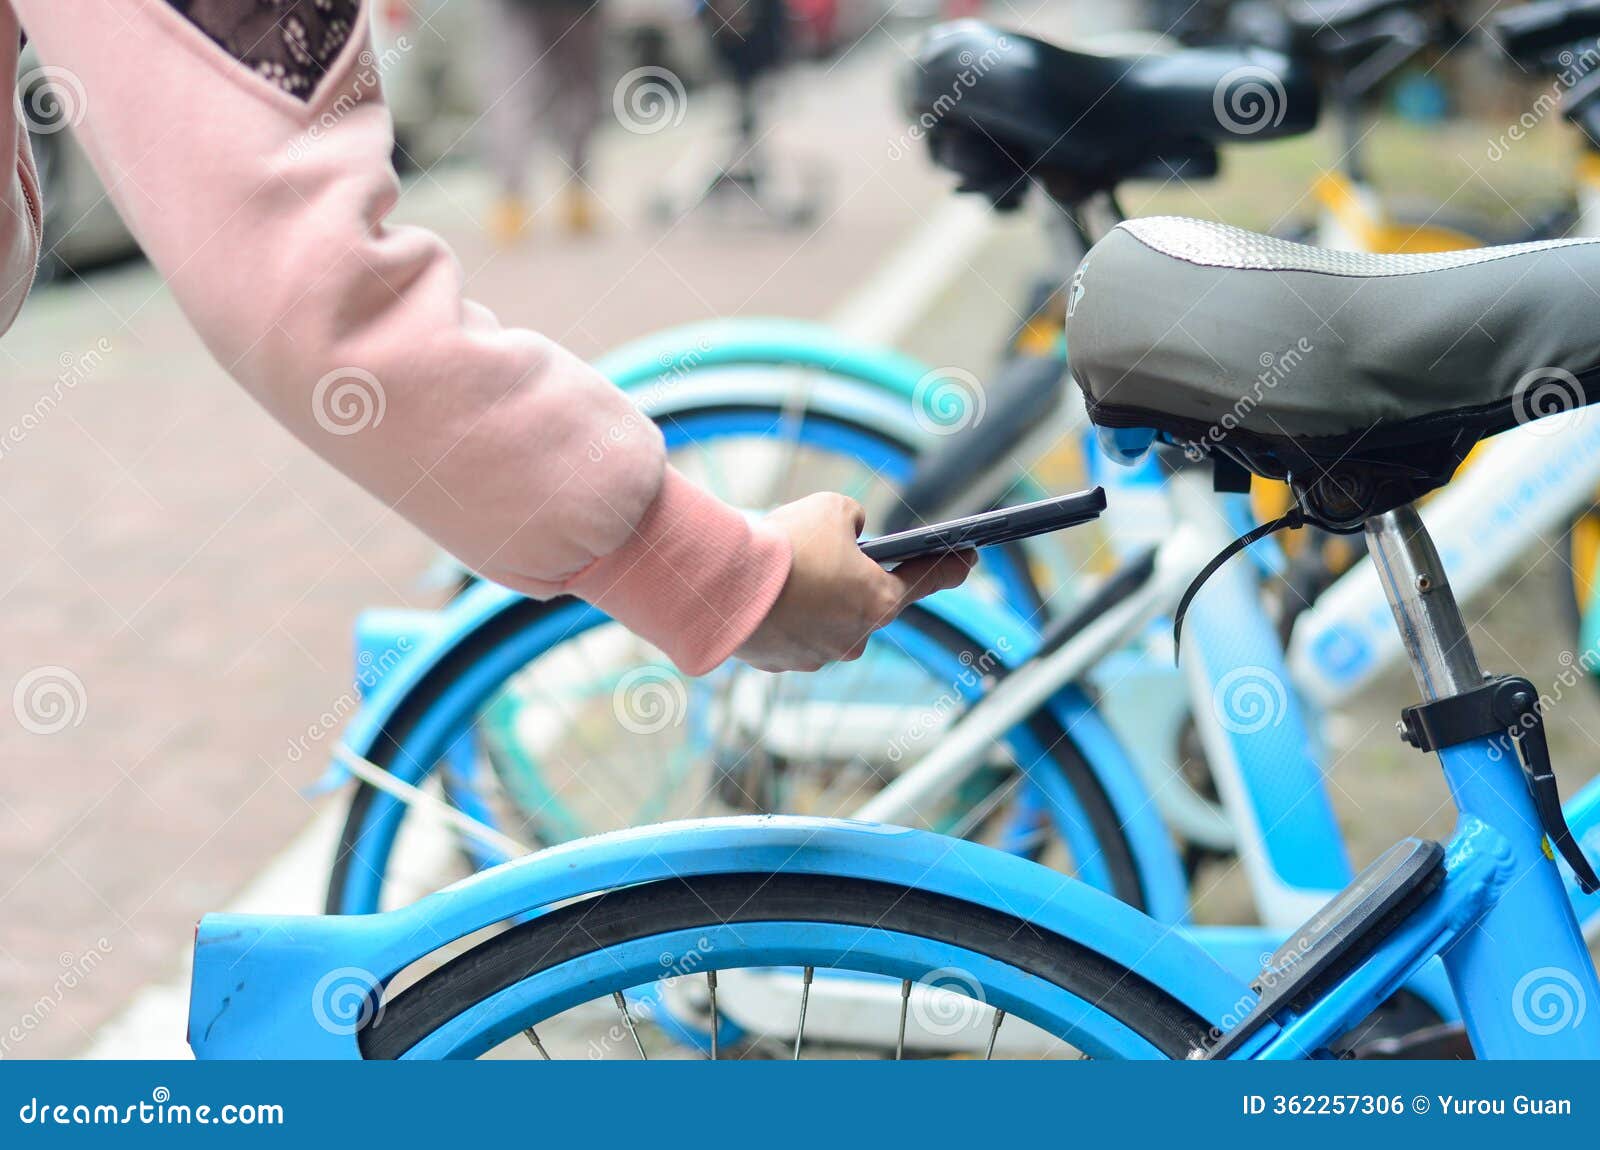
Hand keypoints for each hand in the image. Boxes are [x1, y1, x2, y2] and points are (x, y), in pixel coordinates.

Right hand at [736, 493, 974, 672]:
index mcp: (880, 601)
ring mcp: (817, 656)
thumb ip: (851, 521)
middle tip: (842, 553)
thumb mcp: (831, 509)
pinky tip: (770, 594)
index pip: (927, 579)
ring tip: (795, 570)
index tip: (967, 558)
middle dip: (858, 579)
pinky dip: (786, 615)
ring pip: (828, 622)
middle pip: (869, 603)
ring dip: (820, 600)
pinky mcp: (781, 663)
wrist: (724, 586)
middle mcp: (856, 637)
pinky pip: (792, 634)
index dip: (950, 566)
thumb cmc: (786, 545)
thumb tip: (848, 534)